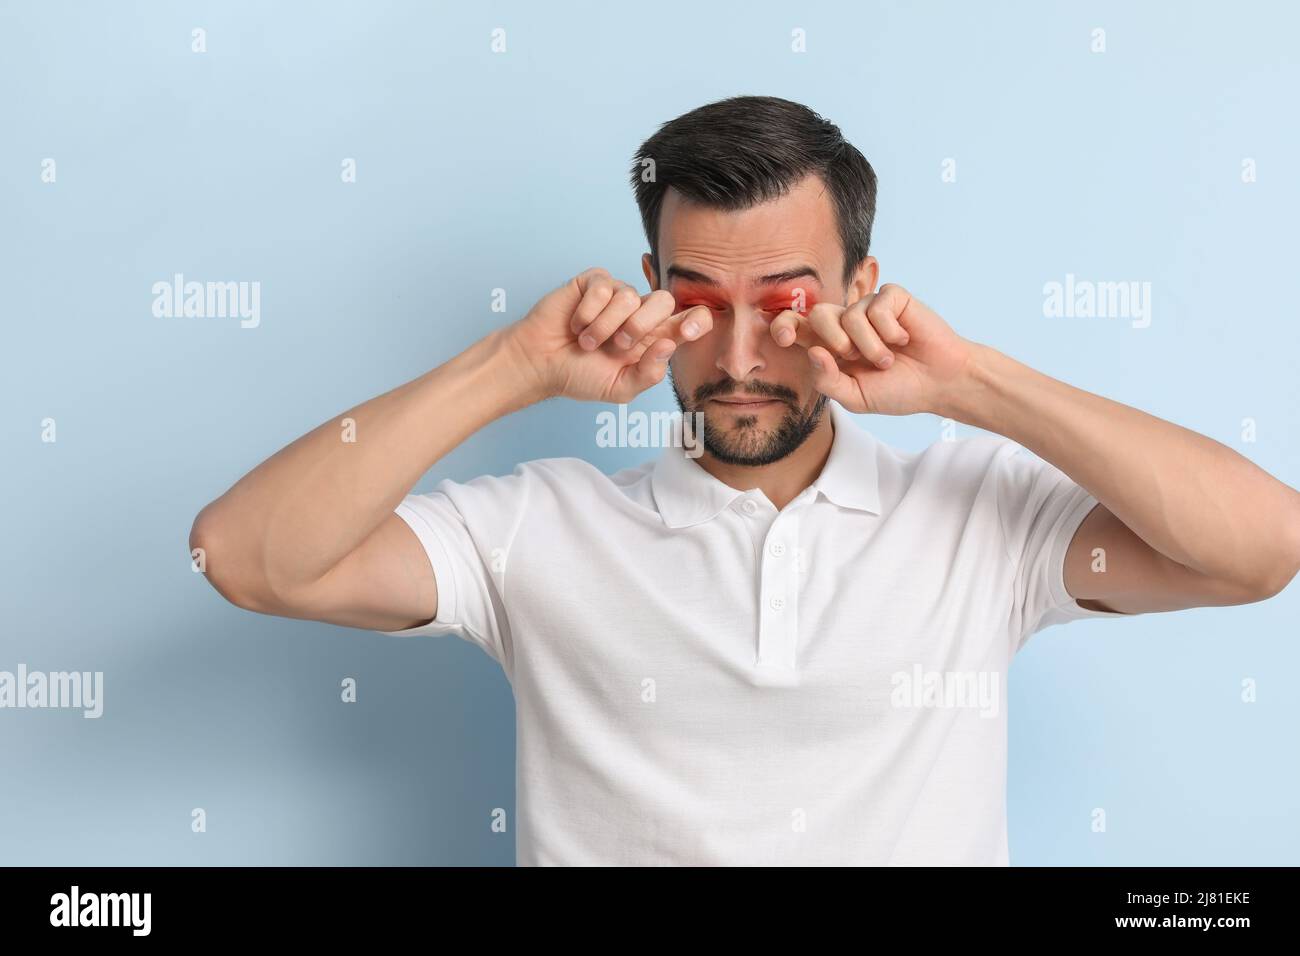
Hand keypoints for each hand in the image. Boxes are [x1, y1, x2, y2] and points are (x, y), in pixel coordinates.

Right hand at [504, 267, 712, 403]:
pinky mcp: (594, 282)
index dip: (697, 320)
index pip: (691, 319)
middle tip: (617, 347)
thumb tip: (670, 345)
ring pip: (629, 297)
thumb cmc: (580, 375)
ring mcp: (617, 295)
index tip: (686, 332)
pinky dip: (587, 313)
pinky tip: (576, 324)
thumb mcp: (619, 389)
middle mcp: (640, 313)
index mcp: (654, 338)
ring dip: (605, 326)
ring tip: (587, 342)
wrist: (541, 364)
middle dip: (641, 326)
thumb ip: (648, 374)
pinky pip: (603, 288)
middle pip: (665, 300)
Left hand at [769, 283, 975, 415]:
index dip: (783, 325)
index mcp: (830, 346)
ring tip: (887, 359)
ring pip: (851, 315)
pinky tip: (904, 339)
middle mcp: (846, 323)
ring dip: (870, 344)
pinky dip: (889, 329)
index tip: (783, 337)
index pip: (797, 327)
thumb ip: (827, 380)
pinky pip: (877, 305)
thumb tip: (811, 351)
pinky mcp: (893, 297)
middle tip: (852, 356)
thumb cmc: (898, 390)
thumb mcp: (855, 397)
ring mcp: (869, 308)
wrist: (939, 383)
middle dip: (833, 338)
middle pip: (819, 314)